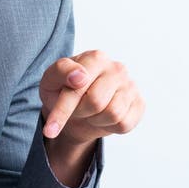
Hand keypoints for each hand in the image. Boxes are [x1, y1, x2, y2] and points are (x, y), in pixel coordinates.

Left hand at [39, 50, 143, 185]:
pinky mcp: (139, 104)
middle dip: (79, 112)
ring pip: (113, 114)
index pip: (78, 87)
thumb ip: (60, 72)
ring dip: (94, 120)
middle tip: (75, 109)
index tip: (50, 130)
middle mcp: (117, 68)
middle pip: (96, 102)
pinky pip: (124, 124)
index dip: (61, 110)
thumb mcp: (51, 81)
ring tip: (89, 112)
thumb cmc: (62, 90)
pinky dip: (109, 127)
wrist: (77, 109)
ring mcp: (131, 86)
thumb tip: (80, 77)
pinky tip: (103, 117)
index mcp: (95, 57)